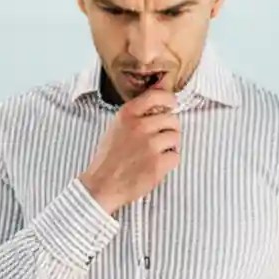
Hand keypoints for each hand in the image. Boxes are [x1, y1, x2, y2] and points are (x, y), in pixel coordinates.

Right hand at [78, 88, 180, 213]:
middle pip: (172, 118)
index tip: (171, 105)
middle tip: (159, 139)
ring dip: (170, 145)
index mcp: (127, 115)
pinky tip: (156, 165)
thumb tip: (161, 94)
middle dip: (169, 128)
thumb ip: (138, 112)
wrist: (102, 185)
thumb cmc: (109, 158)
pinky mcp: (158, 163)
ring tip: (156, 153)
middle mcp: (140, 126)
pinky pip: (175, 156)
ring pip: (175, 137)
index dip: (169, 99)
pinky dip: (169, 162)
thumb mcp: (117, 127)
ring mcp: (150, 145)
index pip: (157, 96)